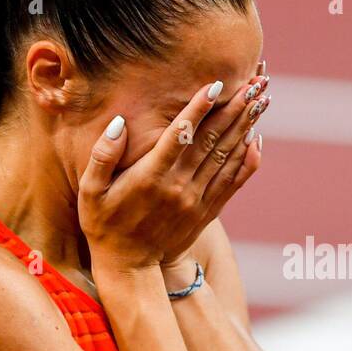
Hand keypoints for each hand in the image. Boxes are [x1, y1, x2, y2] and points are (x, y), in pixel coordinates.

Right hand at [79, 76, 268, 271]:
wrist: (131, 268)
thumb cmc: (104, 225)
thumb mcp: (90, 192)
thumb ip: (102, 156)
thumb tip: (117, 123)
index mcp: (150, 177)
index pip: (180, 135)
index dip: (199, 108)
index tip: (217, 84)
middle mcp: (178, 186)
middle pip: (212, 140)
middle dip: (235, 108)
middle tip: (255, 81)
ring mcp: (197, 200)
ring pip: (226, 157)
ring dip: (245, 125)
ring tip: (262, 99)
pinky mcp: (208, 211)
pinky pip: (233, 182)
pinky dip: (247, 160)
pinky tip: (257, 138)